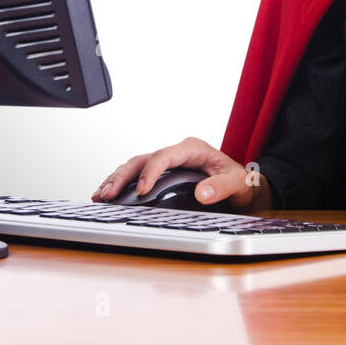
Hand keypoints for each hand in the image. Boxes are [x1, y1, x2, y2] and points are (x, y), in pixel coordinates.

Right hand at [90, 137, 269, 210]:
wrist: (245, 188)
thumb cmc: (242, 184)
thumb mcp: (240, 185)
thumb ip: (223, 187)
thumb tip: (202, 193)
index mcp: (193, 149)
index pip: (165, 155)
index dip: (150, 172)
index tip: (141, 190)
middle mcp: (178, 153)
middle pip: (144, 159)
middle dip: (123, 176)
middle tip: (108, 195)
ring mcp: (169, 162)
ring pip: (136, 165)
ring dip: (116, 179)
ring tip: (100, 195)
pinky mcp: (164, 174)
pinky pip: (138, 174)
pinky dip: (121, 184)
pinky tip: (108, 194)